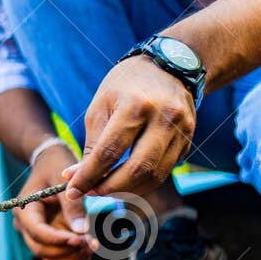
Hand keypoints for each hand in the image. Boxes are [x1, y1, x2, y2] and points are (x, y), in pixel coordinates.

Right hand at [13, 142, 95, 259]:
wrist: (51, 164)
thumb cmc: (55, 167)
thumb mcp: (63, 180)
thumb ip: (73, 205)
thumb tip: (82, 232)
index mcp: (24, 210)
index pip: (37, 232)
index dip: (58, 240)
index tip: (81, 239)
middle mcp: (26, 226)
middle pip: (41, 250)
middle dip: (66, 250)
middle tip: (91, 243)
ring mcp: (37, 234)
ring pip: (49, 259)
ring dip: (71, 258)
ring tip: (92, 246)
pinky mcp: (49, 238)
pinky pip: (59, 257)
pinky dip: (73, 256)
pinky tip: (89, 245)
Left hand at [64, 56, 194, 199]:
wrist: (169, 67)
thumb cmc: (126, 85)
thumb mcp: (101, 105)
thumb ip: (91, 144)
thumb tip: (75, 177)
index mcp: (137, 105)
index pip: (110, 151)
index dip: (90, 175)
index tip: (72, 190)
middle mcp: (164, 118)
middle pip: (138, 169)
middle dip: (110, 188)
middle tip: (90, 192)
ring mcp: (181, 131)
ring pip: (155, 176)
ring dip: (127, 190)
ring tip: (105, 189)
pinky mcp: (188, 141)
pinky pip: (164, 171)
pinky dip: (142, 182)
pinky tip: (125, 181)